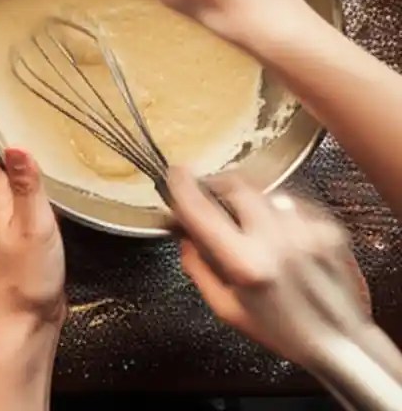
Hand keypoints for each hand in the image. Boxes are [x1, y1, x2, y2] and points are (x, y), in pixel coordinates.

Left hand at [0, 109, 65, 325]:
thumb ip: (26, 186)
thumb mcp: (33, 226)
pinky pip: (26, 188)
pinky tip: (44, 170)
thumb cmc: (28, 279)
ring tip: (21, 118)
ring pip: (9, 170)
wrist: (31, 318)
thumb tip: (16, 147)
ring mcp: (14, 214)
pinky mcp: (29, 227)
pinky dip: (31, 170)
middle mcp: (2, 202)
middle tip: (0, 92)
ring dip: (11, 143)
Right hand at [168, 167, 376, 369]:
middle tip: (209, 197)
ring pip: (264, 193)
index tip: (174, 174)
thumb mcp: (225, 308)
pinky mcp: (327, 227)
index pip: (203, 210)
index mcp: (245, 264)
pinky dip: (277, 213)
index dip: (182, 187)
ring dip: (249, 203)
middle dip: (217, 186)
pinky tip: (280, 237)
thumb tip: (184, 233)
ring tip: (251, 228)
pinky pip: (291, 205)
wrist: (340, 341)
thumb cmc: (279, 330)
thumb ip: (197, 267)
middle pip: (236, 186)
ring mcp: (306, 229)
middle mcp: (277, 240)